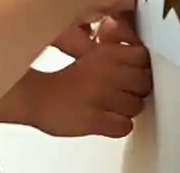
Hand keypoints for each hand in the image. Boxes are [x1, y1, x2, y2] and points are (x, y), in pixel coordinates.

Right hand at [15, 20, 151, 137]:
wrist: (34, 97)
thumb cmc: (62, 80)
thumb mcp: (91, 56)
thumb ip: (115, 54)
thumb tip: (139, 57)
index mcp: (105, 53)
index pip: (143, 57)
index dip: (139, 66)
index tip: (132, 72)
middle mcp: (107, 72)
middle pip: (144, 83)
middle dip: (136, 90)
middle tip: (122, 92)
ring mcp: (102, 97)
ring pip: (136, 107)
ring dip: (126, 109)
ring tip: (110, 106)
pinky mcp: (95, 120)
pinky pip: (125, 127)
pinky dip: (118, 126)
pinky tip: (106, 120)